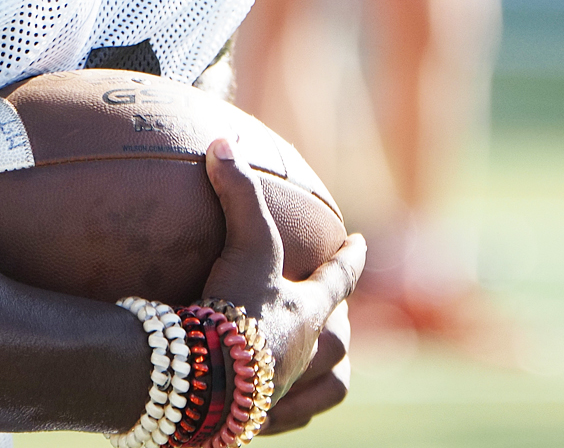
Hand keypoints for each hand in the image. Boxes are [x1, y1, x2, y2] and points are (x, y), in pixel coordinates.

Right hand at [199, 138, 364, 425]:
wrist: (202, 386)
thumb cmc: (233, 313)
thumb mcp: (242, 245)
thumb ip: (237, 192)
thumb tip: (226, 142)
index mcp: (309, 311)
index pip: (341, 277)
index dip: (351, 258)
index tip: (361, 242)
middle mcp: (306, 354)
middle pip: (341, 339)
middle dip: (342, 322)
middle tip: (337, 309)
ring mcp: (287, 392)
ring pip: (329, 385)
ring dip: (331, 371)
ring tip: (324, 362)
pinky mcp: (261, 424)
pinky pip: (292, 418)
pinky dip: (292, 408)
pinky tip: (279, 405)